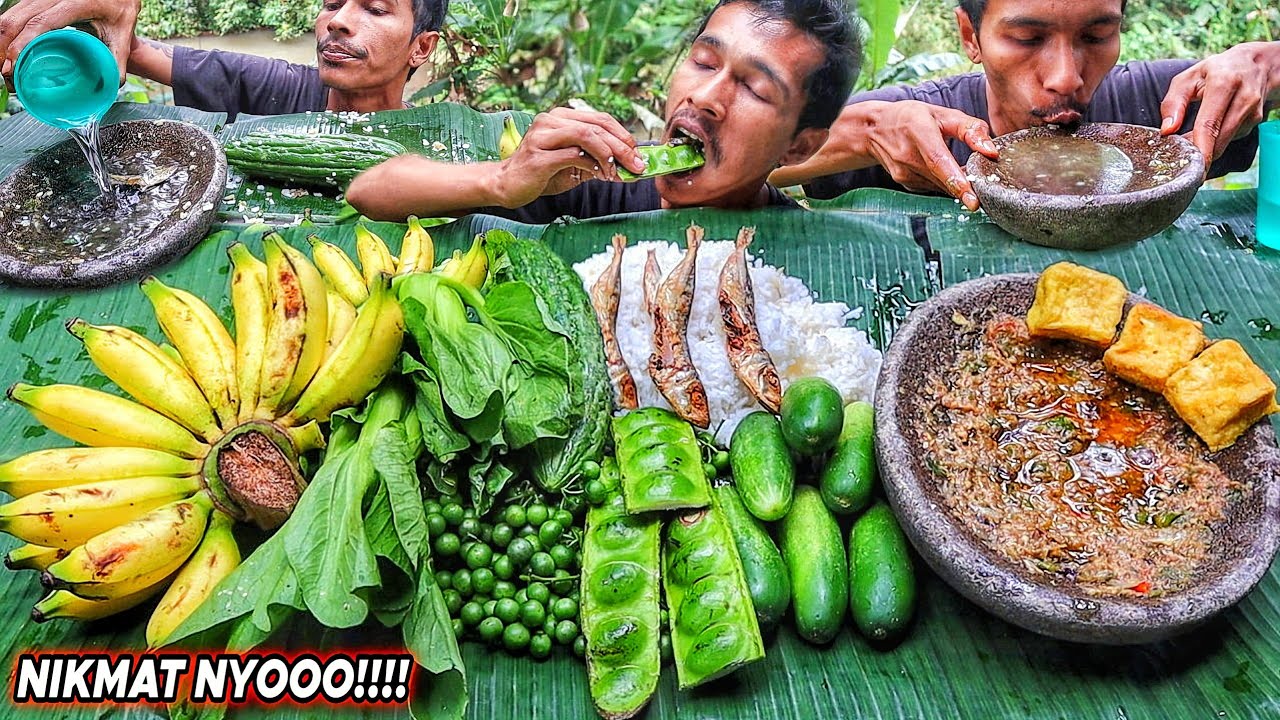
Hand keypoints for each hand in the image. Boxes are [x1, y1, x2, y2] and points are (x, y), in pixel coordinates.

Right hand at [0, 0, 139, 85]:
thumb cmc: (119, 10)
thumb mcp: (122, 36)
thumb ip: (117, 62)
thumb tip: (110, 88)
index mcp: (75, 4)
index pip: (40, 23)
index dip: (21, 45)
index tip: (13, 67)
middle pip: (16, 20)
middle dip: (4, 49)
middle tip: (8, 77)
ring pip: (9, 17)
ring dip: (2, 43)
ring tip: (6, 70)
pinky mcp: (35, 0)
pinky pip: (13, 15)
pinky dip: (6, 35)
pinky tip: (7, 53)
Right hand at [492, 107, 646, 207]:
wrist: (506, 185)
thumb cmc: (541, 173)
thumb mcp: (574, 164)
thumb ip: (597, 160)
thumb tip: (628, 165)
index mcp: (560, 117)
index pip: (599, 119)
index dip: (622, 134)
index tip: (637, 153)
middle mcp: (550, 121)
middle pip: (596, 126)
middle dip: (622, 147)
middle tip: (637, 165)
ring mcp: (542, 136)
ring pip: (586, 135)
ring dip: (608, 154)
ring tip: (617, 171)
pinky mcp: (538, 156)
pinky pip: (573, 155)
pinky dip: (591, 165)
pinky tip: (600, 176)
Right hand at [857, 100, 996, 210]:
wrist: (874, 130)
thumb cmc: (911, 118)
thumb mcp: (942, 113)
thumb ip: (970, 129)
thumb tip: (991, 151)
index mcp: (918, 131)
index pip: (938, 160)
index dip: (956, 179)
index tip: (971, 197)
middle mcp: (907, 156)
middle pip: (943, 178)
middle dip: (967, 187)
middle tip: (987, 192)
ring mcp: (904, 173)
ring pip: (940, 185)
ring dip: (958, 184)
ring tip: (971, 176)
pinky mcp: (906, 183)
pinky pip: (934, 186)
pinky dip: (946, 183)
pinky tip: (949, 173)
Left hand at [1160, 41, 1279, 163]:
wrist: (1257, 63)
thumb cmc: (1217, 70)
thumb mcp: (1188, 78)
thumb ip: (1173, 103)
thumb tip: (1167, 130)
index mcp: (1224, 83)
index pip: (1210, 123)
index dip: (1200, 148)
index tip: (1191, 168)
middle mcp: (1243, 97)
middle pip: (1219, 139)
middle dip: (1198, 153)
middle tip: (1179, 155)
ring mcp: (1253, 110)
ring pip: (1224, 142)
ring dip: (1206, 147)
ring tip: (1191, 137)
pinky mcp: (1256, 120)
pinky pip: (1230, 139)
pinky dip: (1216, 140)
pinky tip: (1211, 129)